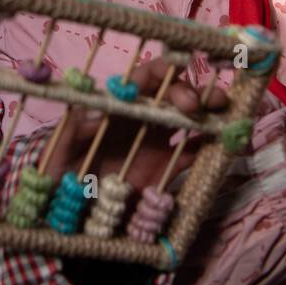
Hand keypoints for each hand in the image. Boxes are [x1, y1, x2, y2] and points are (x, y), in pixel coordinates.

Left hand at [44, 58, 227, 191]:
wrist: (65, 211)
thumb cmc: (58, 171)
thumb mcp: (58, 150)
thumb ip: (71, 130)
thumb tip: (87, 110)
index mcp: (119, 106)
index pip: (146, 78)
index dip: (166, 72)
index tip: (180, 78)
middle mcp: (142, 119)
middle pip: (175, 94)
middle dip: (194, 92)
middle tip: (200, 107)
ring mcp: (157, 142)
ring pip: (190, 118)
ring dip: (211, 111)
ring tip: (228, 113)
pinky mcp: (166, 169)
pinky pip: (194, 153)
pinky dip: (212, 145)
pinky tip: (225, 142)